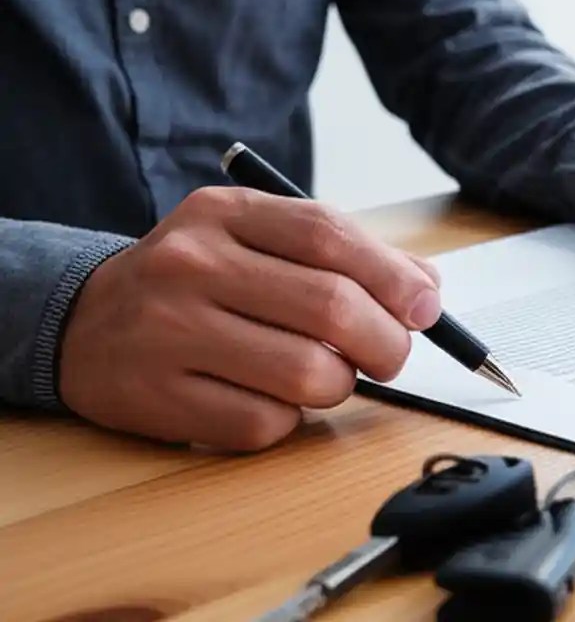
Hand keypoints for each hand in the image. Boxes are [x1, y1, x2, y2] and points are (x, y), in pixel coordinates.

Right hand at [58, 187, 441, 450]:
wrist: (83, 323)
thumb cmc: (198, 283)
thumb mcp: (256, 241)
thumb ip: (343, 255)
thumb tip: (427, 290)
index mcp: (225, 214)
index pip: (329, 236)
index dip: (394, 276)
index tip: (427, 308)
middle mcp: (191, 265)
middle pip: (331, 307)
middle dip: (386, 342)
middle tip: (391, 355)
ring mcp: (169, 332)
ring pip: (308, 374)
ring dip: (339, 385)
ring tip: (323, 375)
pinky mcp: (158, 399)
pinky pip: (265, 424)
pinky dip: (288, 420)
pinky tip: (269, 399)